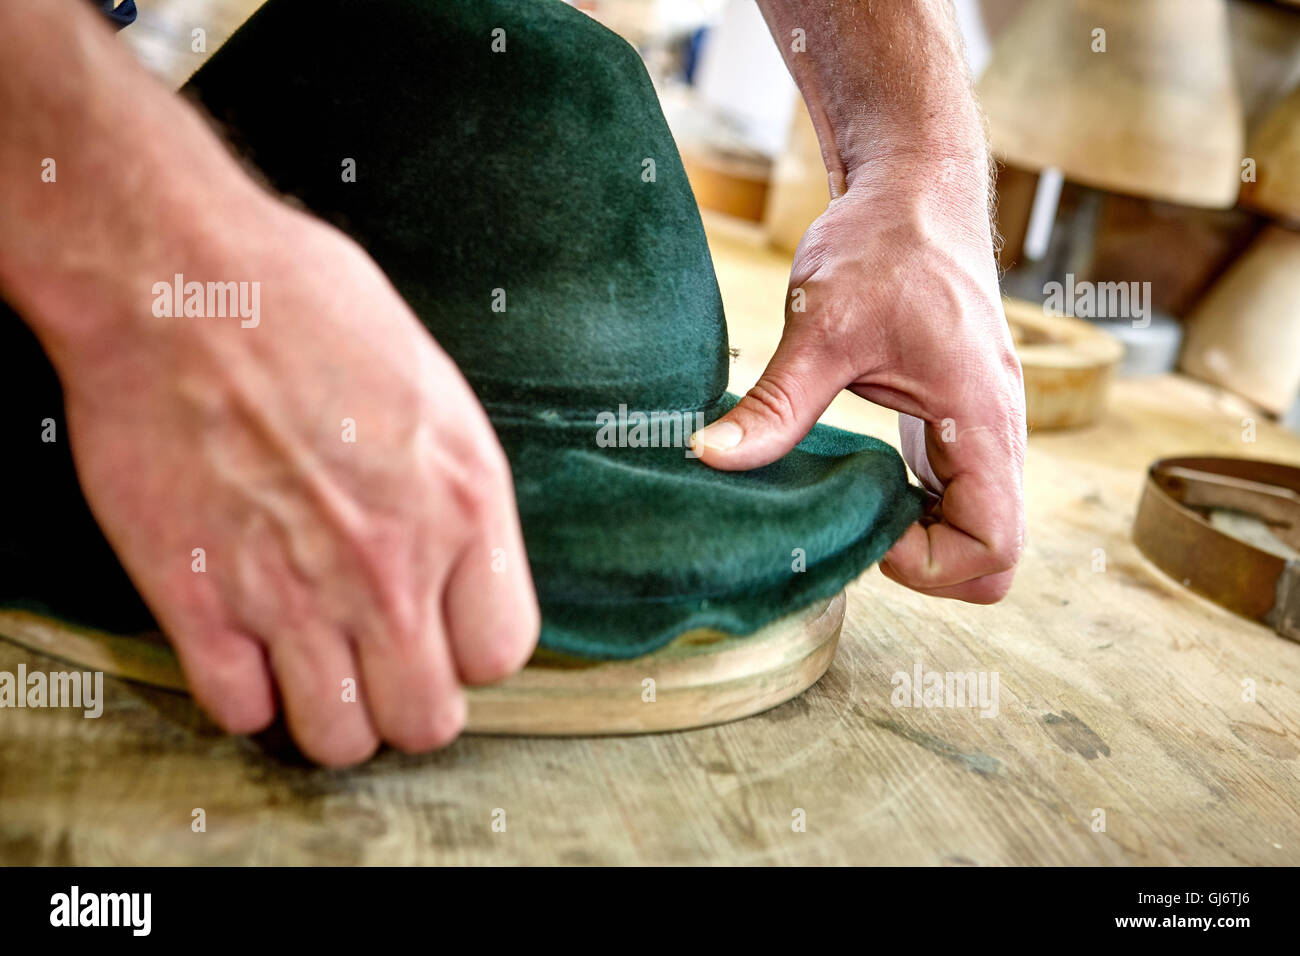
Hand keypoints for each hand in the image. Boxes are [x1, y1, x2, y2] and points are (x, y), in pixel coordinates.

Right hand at [43, 200, 538, 764]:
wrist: (179, 285)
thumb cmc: (309, 308)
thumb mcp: (433, 389)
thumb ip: (457, 494)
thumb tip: (461, 558)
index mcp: (463, 505)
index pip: (501, 652)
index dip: (468, 650)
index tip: (440, 629)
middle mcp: (391, 567)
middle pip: (427, 720)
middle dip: (406, 699)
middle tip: (376, 660)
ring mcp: (294, 594)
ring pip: (340, 739)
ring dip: (329, 712)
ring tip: (313, 665)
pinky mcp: (199, 602)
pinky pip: (241, 711)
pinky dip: (244, 693)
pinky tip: (244, 645)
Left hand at [691, 171, 1025, 602]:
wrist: (914, 188)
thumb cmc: (883, 244)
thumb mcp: (821, 327)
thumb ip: (774, 405)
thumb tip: (709, 458)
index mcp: (982, 417)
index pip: (995, 548)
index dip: (929, 566)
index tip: (866, 528)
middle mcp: (998, 432)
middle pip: (995, 555)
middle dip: (927, 564)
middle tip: (855, 524)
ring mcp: (985, 427)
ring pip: (981, 528)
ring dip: (922, 538)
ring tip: (852, 502)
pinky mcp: (961, 418)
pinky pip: (959, 494)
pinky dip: (918, 509)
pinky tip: (862, 481)